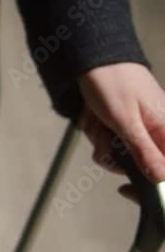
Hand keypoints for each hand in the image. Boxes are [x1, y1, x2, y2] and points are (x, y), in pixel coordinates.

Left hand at [79, 63, 164, 199]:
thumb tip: (161, 178)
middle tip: (106, 136)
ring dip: (101, 141)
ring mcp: (137, 132)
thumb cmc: (113, 83)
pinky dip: (96, 134)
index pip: (164, 171)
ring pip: (116, 156)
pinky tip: (94, 118)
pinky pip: (107, 144)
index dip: (149, 185)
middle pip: (136, 167)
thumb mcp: (126, 121)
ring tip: (99, 120)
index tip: (126, 191)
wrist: (94, 60)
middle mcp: (156, 134)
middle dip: (113, 156)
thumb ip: (144, 151)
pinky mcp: (122, 129)